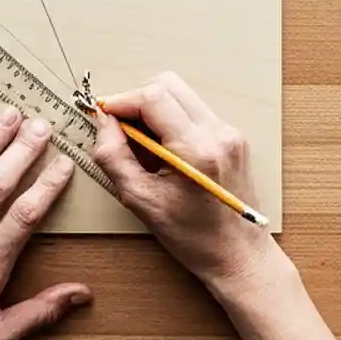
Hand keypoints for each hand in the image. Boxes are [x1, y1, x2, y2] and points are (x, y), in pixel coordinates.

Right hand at [90, 72, 283, 292]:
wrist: (238, 255)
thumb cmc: (193, 237)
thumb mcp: (141, 201)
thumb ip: (113, 156)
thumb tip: (102, 122)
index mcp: (196, 149)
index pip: (152, 97)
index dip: (120, 101)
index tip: (103, 116)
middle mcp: (218, 133)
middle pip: (167, 84)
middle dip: (136, 100)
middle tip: (120, 128)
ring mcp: (229, 132)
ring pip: (181, 94)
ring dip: (154, 109)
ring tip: (142, 142)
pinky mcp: (233, 136)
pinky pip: (194, 111)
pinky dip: (171, 119)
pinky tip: (163, 149)